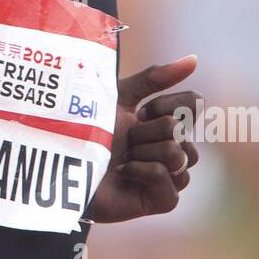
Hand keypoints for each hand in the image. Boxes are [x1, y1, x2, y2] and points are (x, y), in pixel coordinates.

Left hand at [86, 55, 199, 223]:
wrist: (64, 163)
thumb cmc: (88, 130)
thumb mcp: (120, 97)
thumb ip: (155, 78)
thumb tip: (194, 59)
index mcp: (166, 122)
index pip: (193, 104)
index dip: (166, 104)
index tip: (139, 112)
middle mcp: (173, 147)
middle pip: (181, 129)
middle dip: (146, 130)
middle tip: (124, 140)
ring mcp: (170, 175)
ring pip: (178, 155)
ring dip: (144, 151)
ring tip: (123, 158)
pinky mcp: (162, 199)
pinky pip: (168, 178)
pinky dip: (143, 171)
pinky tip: (125, 173)